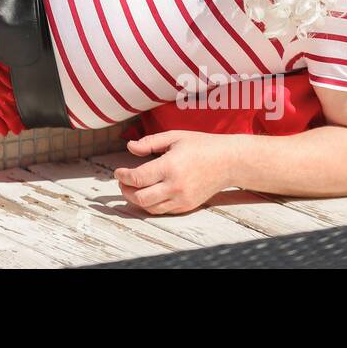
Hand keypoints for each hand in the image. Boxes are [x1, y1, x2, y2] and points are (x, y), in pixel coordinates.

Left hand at [113, 130, 239, 214]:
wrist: (228, 161)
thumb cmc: (200, 145)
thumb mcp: (174, 137)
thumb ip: (149, 142)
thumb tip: (130, 147)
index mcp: (170, 166)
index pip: (137, 178)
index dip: (123, 176)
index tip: (118, 172)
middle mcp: (175, 186)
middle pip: (141, 198)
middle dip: (126, 191)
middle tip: (122, 183)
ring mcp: (182, 199)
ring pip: (150, 208)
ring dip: (137, 200)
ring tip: (132, 189)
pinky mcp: (187, 206)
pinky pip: (163, 211)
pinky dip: (151, 205)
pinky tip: (148, 194)